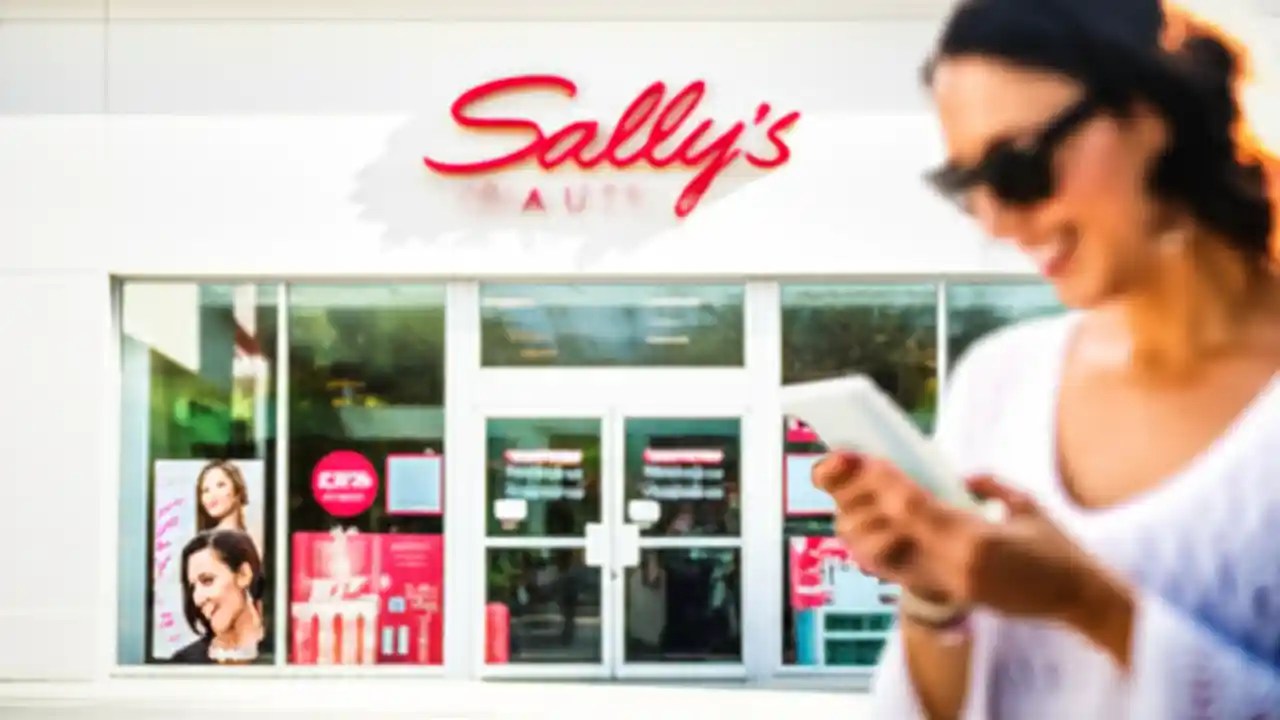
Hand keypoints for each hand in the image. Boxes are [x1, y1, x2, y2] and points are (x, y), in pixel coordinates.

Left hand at [813, 452, 1133, 643]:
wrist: (1079, 600)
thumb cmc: (1059, 548)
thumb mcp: (1024, 504)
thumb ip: (985, 485)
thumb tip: (953, 477)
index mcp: (975, 539)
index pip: (909, 505)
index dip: (876, 479)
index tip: (856, 456)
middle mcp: (953, 566)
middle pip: (881, 532)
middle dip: (852, 500)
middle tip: (836, 471)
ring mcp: (947, 585)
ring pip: (878, 559)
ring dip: (856, 527)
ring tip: (847, 497)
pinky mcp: (947, 596)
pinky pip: (896, 573)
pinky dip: (874, 549)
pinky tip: (866, 527)